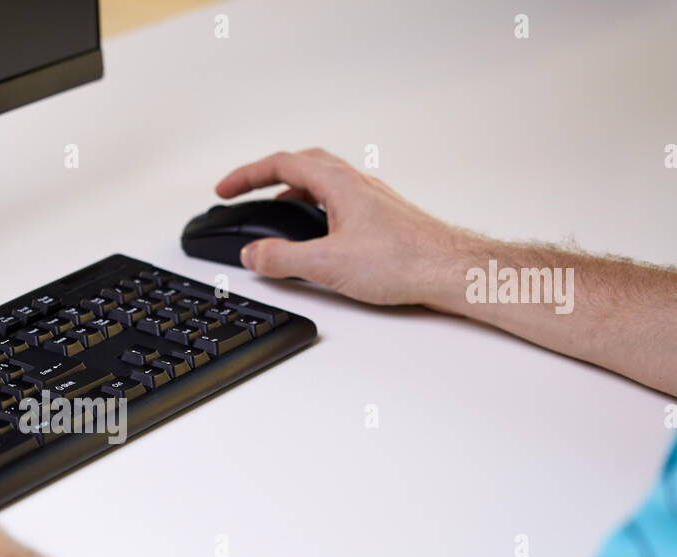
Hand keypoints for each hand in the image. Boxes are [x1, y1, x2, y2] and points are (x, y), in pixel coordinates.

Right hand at [215, 148, 472, 307]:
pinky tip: (315, 232)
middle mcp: (356, 183)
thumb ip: (282, 259)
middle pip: (301, 164)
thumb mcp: (327, 264)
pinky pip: (338, 201)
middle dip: (266, 176)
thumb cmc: (404, 261)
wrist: (452, 271)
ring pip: (322, 181)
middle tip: (243, 192)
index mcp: (339, 184)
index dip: (246, 175)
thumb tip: (252, 254)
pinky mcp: (382, 219)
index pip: (281, 164)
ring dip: (291, 189)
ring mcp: (371, 199)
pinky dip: (314, 207)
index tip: (224, 190)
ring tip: (273, 209)